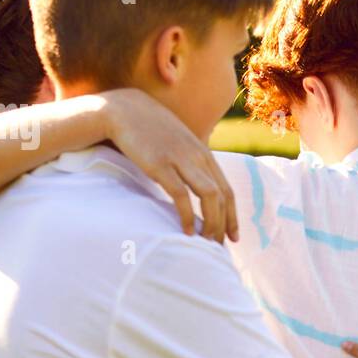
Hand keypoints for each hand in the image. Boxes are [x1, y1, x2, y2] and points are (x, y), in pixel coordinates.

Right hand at [100, 88, 237, 242]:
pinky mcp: (160, 165)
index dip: (233, 216)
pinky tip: (187, 232)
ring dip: (211, 223)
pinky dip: (188, 216)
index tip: (234, 237)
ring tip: (206, 243)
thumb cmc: (150, 130)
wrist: (124, 109)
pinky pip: (181, 195)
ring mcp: (181, 160)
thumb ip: (189, 162)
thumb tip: (195, 186)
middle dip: (223, 225)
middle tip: (219, 247)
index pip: (227, 190)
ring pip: (209, 196)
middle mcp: (198, 157)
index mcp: (204, 154)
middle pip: (222, 196)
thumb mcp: (177, 144)